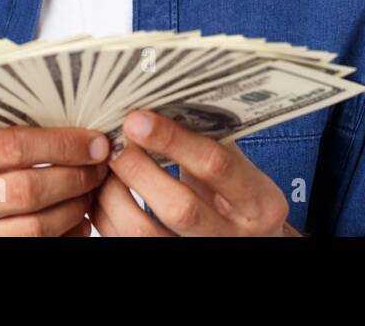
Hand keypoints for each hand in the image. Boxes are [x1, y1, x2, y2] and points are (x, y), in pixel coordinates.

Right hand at [0, 125, 108, 235]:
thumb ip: (1, 133)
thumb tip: (73, 126)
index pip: (13, 146)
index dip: (63, 144)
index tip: (95, 142)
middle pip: (26, 191)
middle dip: (74, 178)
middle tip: (99, 167)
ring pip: (31, 229)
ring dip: (73, 209)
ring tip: (89, 192)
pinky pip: (27, 251)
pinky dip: (61, 237)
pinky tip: (75, 221)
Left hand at [90, 110, 293, 236]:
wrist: (251, 242)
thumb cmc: (239, 197)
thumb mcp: (240, 169)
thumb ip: (208, 141)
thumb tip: (158, 102)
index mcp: (259, 202)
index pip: (216, 165)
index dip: (173, 140)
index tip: (136, 119)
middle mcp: (234, 237)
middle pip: (179, 208)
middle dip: (138, 169)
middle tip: (116, 143)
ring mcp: (201, 254)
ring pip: (144, 233)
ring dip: (114, 194)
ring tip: (107, 165)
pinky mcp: (171, 263)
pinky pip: (126, 243)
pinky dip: (106, 214)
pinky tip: (104, 189)